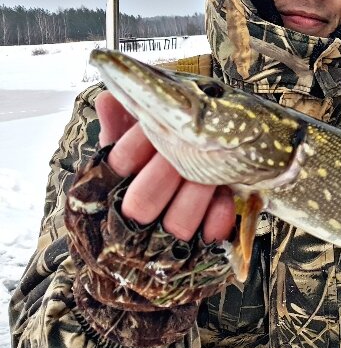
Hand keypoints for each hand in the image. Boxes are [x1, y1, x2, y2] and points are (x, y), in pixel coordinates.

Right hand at [95, 90, 235, 243]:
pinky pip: (210, 237)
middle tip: (186, 146)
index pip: (115, 170)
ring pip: (178, 222)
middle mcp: (135, 222)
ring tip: (214, 167)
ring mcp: (168, 240)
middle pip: (142, 201)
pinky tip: (225, 195)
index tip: (152, 126)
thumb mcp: (129, 156)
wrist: (159, 245)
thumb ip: (119, 129)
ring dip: (198, 189)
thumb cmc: (146, 180)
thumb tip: (109, 97)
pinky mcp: (199, 250)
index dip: (133, 146)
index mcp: (113, 192)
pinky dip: (220, 215)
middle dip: (166, 169)